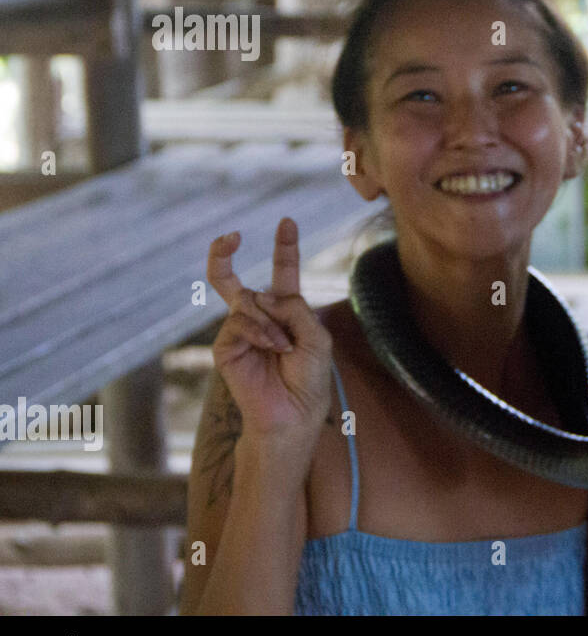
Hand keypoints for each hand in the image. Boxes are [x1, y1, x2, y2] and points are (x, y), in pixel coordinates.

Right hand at [206, 218, 332, 449]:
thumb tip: (260, 296)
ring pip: (248, 302)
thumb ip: (295, 307)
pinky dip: (260, 332)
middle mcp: (258, 317)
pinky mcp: (226, 347)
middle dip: (223, 254)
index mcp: (285, 311)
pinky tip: (273, 348)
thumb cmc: (309, 378)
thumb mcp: (316, 336)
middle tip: (231, 235)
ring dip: (271, 322)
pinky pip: (240, 322)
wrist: (293, 413)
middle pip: (234, 281)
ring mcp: (239, 331)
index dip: (285, 248)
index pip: (283, 274)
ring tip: (284, 348)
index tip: (287, 222)